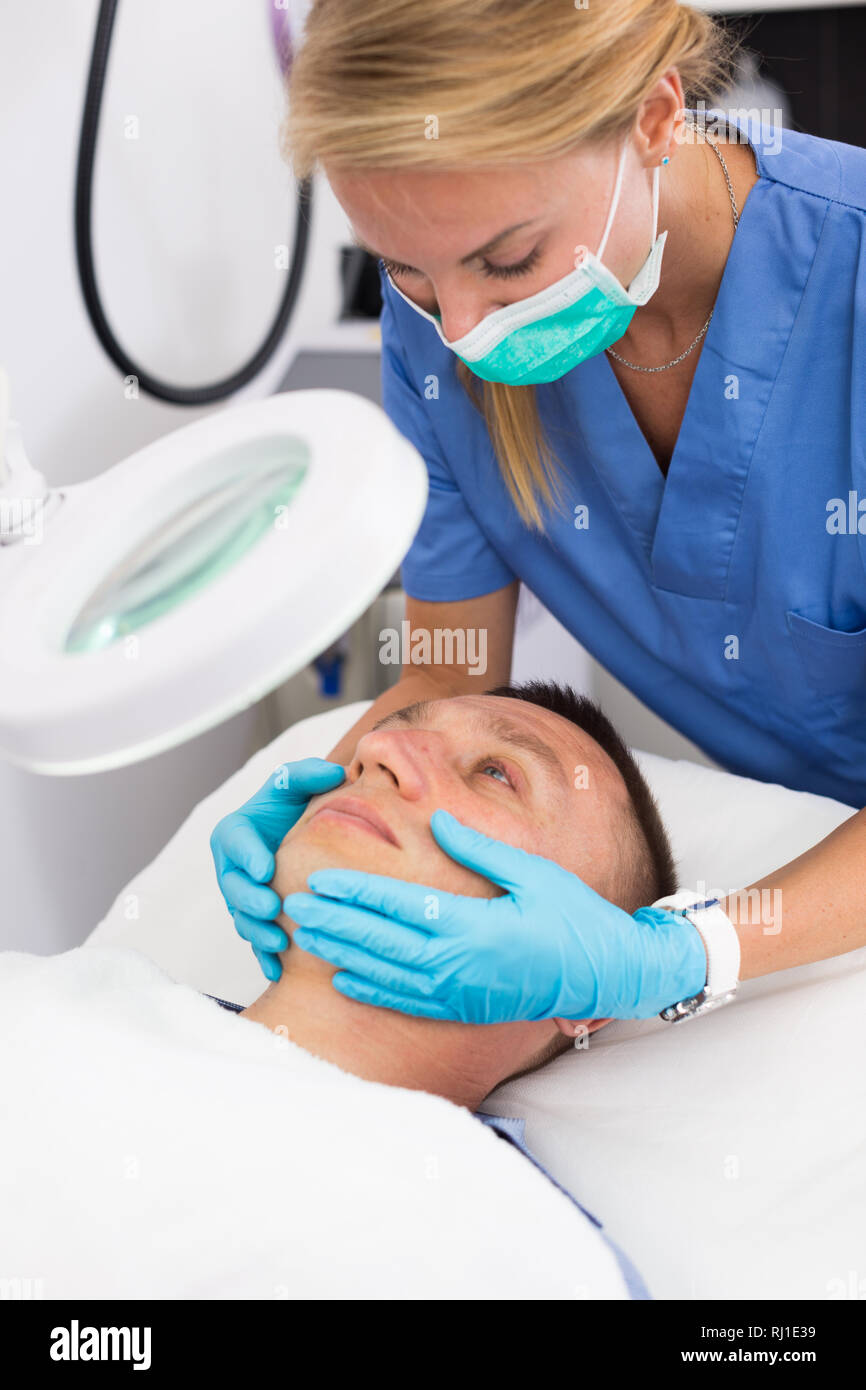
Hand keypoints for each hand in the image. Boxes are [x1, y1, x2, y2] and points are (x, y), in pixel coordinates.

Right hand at [211, 757, 345, 980]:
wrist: (299, 838)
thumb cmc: (294, 807)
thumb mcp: (297, 785)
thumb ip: (309, 775)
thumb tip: (338, 774)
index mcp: (237, 832)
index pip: (236, 842)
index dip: (248, 855)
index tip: (266, 867)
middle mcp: (232, 868)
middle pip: (233, 886)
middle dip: (250, 899)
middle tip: (271, 907)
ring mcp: (241, 898)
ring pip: (241, 918)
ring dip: (257, 932)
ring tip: (280, 942)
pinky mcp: (254, 921)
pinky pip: (254, 941)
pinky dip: (264, 957)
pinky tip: (279, 971)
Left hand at [282, 809, 706, 1020]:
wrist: (608, 976)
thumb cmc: (575, 918)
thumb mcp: (533, 873)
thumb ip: (479, 849)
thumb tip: (435, 819)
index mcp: (473, 925)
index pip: (398, 905)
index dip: (355, 892)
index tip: (319, 879)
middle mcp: (458, 963)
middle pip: (380, 941)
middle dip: (334, 922)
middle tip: (292, 906)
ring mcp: (459, 991)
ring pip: (385, 973)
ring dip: (342, 954)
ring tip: (304, 937)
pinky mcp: (464, 1008)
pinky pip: (408, 1000)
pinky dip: (372, 990)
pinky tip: (344, 980)